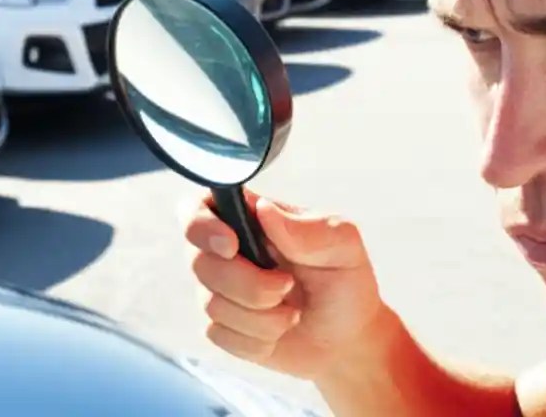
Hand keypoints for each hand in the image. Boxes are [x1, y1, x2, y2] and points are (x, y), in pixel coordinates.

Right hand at [185, 190, 388, 380]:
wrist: (349, 338)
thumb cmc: (345, 281)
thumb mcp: (343, 246)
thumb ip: (307, 227)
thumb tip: (265, 209)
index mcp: (251, 218)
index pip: (197, 207)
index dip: (200, 225)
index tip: (232, 245)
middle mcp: (227, 251)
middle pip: (200, 262)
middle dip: (249, 284)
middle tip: (288, 285)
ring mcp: (220, 290)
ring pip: (210, 303)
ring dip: (261, 316)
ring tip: (292, 311)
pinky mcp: (221, 326)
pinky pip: (218, 334)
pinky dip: (257, 339)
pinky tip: (279, 331)